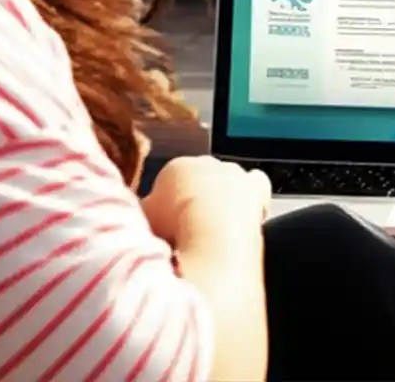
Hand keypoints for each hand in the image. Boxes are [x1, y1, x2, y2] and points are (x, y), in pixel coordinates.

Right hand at [141, 156, 270, 248]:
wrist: (216, 231)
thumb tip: (136, 219)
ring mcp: (235, 173)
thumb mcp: (144, 221)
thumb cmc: (176, 227)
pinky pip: (257, 189)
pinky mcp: (257, 187)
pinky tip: (243, 219)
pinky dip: (253, 200)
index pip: (170, 183)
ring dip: (224, 199)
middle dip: (196, 199)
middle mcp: (207, 163)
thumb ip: (142, 215)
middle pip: (199, 180)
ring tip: (217, 228)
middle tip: (192, 228)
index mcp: (176, 167)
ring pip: (228, 181)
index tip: (169, 225)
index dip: (169, 206)